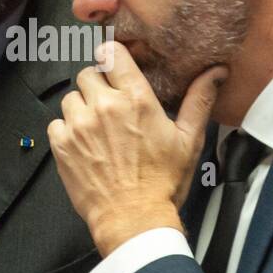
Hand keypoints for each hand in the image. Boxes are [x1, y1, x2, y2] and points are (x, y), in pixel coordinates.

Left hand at [47, 42, 226, 255]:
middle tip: (110, 109)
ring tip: (97, 131)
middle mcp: (104, 106)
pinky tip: (84, 147)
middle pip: (87, 74)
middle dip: (98, 87)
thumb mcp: (189, 140)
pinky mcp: (62, 145)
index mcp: (136, 99)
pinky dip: (67, 132)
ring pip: (71, 98)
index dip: (112, 59)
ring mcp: (79, 125)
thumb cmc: (162, 183)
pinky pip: (56, 123)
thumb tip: (216, 72)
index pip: (111, 53)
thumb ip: (199, 100)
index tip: (116, 69)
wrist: (133, 219)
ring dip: (81, 109)